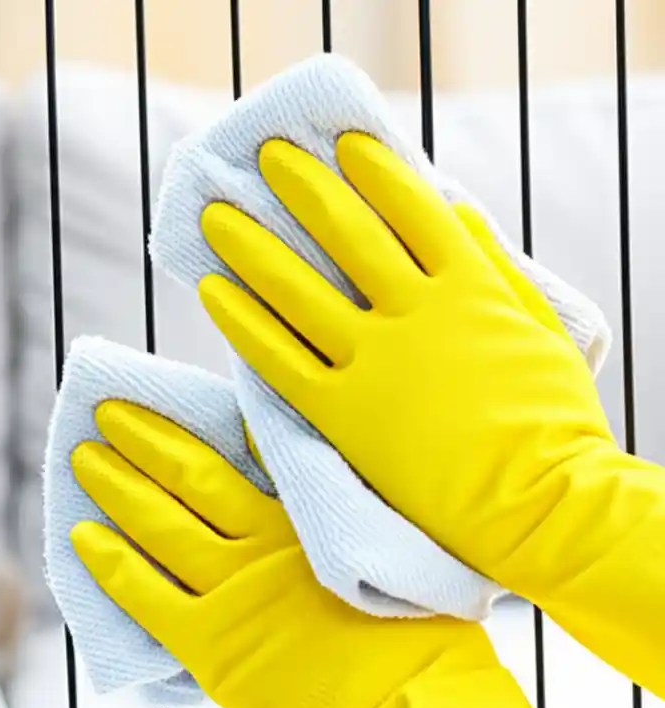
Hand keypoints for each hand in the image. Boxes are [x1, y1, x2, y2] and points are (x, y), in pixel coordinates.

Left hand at [70, 400, 529, 707]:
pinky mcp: (211, 643)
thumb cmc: (419, 640)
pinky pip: (146, 595)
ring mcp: (235, 591)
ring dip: (116, 485)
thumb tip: (305, 462)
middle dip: (143, 437)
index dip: (197, 417)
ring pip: (159, 523)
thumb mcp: (393, 553)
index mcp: (308, 518)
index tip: (165, 390)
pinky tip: (81, 536)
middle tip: (106, 410)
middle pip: (189, 475)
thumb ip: (343, 510)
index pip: (241, 449)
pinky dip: (110, 564)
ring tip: (84, 456)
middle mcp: (265, 543)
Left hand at [196, 132, 613, 587]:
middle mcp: (415, 314)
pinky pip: (277, 357)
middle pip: (345, 236)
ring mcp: (374, 363)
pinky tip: (213, 289)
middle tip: (265, 157)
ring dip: (251, 246)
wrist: (539, 507)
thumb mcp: (543, 329)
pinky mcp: (341, 414)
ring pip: (297, 291)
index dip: (374, 171)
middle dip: (301, 189)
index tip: (340, 141)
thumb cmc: (552, 421)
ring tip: (215, 215)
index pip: (414, 209)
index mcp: (472, 288)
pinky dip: (241, 320)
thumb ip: (497, 267)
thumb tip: (456, 208)